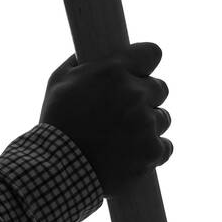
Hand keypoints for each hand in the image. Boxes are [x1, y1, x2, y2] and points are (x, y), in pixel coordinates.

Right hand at [40, 41, 171, 195]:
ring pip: (163, 118)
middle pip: (160, 88)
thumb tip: (89, 52)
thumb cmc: (55, 124)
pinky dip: (152, 152)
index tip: (139, 73)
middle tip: (123, 113)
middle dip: (145, 98)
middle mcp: (135, 94)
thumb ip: (79, 63)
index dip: (145, 63)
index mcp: (114, 71)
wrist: (58, 169)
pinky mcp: (152, 150)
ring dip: (148, 125)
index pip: (152, 53)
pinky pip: (165, 147)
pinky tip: (132, 156)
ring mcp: (146, 123)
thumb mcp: (58, 82)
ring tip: (123, 139)